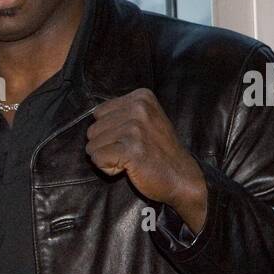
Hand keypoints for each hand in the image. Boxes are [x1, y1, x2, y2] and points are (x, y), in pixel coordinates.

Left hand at [85, 88, 207, 231]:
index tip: (131, 139)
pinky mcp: (131, 148)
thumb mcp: (145, 120)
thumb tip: (91, 115)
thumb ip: (121, 114)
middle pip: (92, 129)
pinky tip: (128, 167)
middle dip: (107, 146)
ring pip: (92, 145)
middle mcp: (138, 107)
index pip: (98, 113)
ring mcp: (135, 127)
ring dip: (108, 158)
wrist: (181, 177)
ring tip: (131, 159)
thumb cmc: (158, 152)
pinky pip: (97, 158)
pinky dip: (108, 168)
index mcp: (141, 96)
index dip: (109, 131)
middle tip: (131, 152)